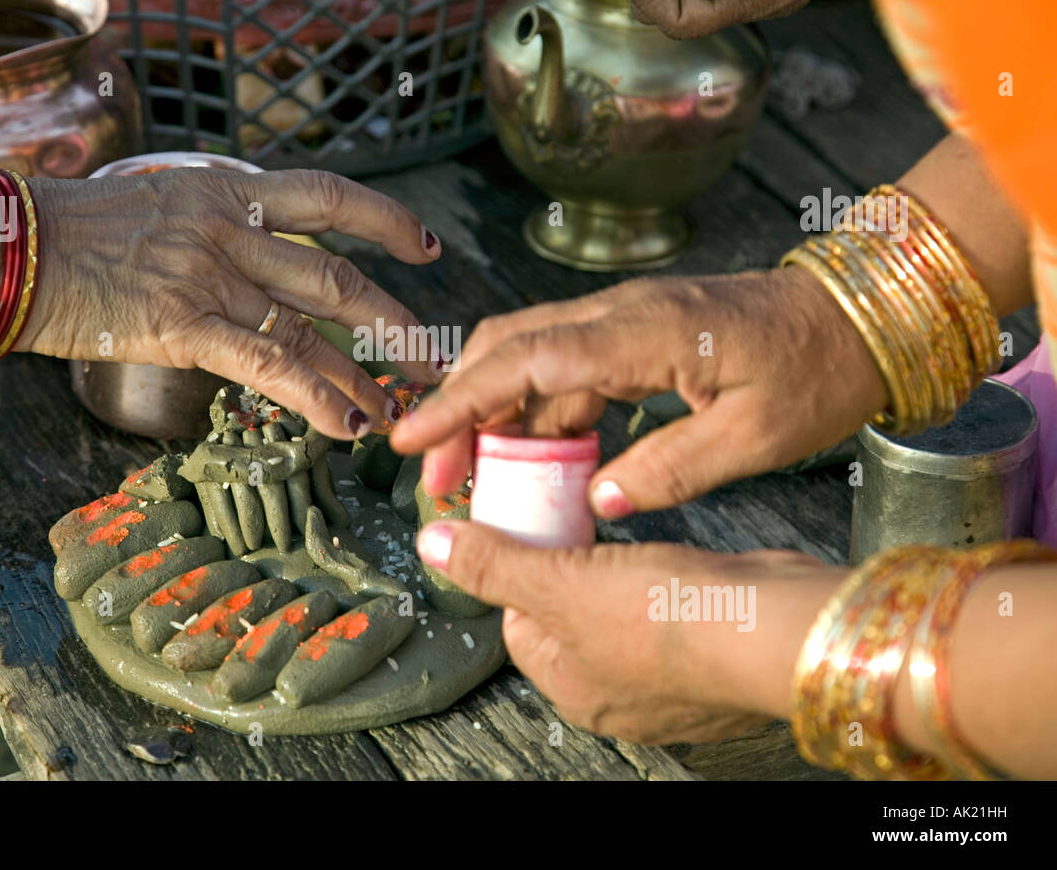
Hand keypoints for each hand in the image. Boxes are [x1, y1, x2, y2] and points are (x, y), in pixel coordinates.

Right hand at [20, 167, 443, 439]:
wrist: (9, 244)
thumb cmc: (69, 230)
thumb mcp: (153, 207)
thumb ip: (208, 231)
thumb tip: (244, 262)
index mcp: (225, 193)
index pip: (327, 197)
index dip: (386, 221)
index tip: (424, 246)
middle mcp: (230, 230)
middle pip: (335, 276)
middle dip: (393, 320)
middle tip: (431, 355)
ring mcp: (211, 276)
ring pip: (312, 327)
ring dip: (363, 372)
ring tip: (399, 406)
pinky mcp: (185, 325)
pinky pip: (269, 364)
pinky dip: (316, 396)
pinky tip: (347, 425)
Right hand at [392, 267, 887, 515]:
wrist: (857, 316)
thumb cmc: (816, 370)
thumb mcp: (757, 437)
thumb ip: (672, 469)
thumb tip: (596, 506)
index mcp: (645, 333)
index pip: (529, 360)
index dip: (464, 401)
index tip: (416, 439)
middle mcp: (620, 315)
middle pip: (509, 350)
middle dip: (460, 411)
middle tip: (436, 477)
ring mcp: (623, 320)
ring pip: (529, 359)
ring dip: (493, 415)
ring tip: (474, 479)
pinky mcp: (631, 335)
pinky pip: (564, 369)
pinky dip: (536, 413)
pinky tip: (534, 460)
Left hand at [415, 519, 840, 743]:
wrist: (776, 623)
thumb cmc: (669, 620)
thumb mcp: (559, 584)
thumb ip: (494, 565)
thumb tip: (433, 548)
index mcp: (572, 690)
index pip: (518, 626)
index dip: (514, 574)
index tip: (519, 530)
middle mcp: (619, 692)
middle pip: (567, 616)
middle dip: (563, 566)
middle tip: (563, 518)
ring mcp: (670, 672)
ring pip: (618, 607)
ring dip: (611, 567)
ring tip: (608, 527)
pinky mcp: (709, 642)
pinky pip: (666, 603)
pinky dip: (659, 574)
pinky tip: (661, 552)